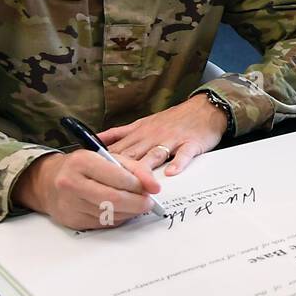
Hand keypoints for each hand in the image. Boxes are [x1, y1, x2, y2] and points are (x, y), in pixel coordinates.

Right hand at [14, 148, 160, 228]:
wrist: (49, 182)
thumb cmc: (83, 167)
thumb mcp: (106, 157)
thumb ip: (133, 168)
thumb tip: (153, 186)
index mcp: (82, 161)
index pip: (117, 176)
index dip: (139, 185)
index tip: (153, 189)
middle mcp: (72, 183)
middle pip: (113, 199)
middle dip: (137, 203)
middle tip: (149, 203)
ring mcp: (70, 203)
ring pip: (110, 214)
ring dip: (129, 212)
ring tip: (136, 205)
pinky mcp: (72, 220)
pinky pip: (103, 223)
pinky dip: (118, 218)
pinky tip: (121, 211)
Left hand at [97, 93, 229, 177]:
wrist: (204, 108)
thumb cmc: (173, 119)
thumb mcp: (142, 123)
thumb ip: (120, 134)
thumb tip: (96, 141)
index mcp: (139, 133)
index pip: (118, 149)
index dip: (104, 163)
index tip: (91, 177)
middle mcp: (152, 136)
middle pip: (133, 154)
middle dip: (121, 171)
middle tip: (109, 187)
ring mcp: (172, 140)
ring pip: (155, 155)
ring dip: (146, 168)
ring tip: (138, 184)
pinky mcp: (190, 144)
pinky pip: (183, 154)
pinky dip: (177, 163)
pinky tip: (172, 173)